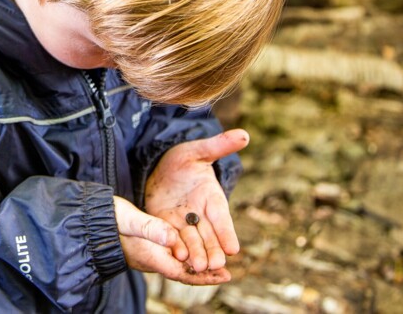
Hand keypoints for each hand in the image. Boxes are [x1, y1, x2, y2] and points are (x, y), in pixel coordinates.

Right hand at [114, 196, 230, 284]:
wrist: (90, 221)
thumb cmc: (107, 220)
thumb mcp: (129, 219)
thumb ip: (150, 228)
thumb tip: (173, 238)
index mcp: (150, 256)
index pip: (182, 272)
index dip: (204, 276)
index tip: (224, 275)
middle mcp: (151, 259)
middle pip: (183, 271)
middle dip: (204, 273)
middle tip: (226, 273)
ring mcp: (148, 254)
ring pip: (178, 263)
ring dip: (196, 264)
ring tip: (215, 263)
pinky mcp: (146, 247)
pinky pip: (170, 255)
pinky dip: (185, 254)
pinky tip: (192, 249)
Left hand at [144, 129, 249, 274]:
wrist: (158, 167)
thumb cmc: (182, 159)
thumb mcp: (198, 150)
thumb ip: (218, 145)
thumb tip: (244, 135)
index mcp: (212, 198)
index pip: (222, 218)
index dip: (227, 233)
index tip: (234, 249)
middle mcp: (201, 214)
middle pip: (209, 236)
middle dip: (213, 250)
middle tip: (217, 265)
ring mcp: (184, 222)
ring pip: (193, 242)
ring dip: (196, 254)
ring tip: (198, 267)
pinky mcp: (166, 226)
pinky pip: (173, 240)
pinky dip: (176, 249)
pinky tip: (178, 259)